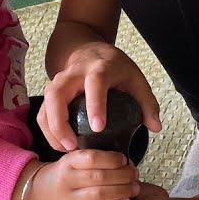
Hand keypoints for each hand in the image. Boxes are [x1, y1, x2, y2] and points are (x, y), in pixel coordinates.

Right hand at [27, 151, 141, 199]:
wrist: (37, 193)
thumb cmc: (63, 175)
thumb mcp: (72, 160)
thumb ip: (93, 159)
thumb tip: (124, 162)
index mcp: (67, 162)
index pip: (93, 158)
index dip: (113, 159)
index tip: (125, 160)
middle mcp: (66, 180)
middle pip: (100, 177)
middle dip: (123, 176)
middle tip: (134, 175)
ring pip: (100, 196)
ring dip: (123, 192)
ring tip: (134, 188)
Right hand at [39, 41, 161, 151]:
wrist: (88, 50)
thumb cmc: (113, 67)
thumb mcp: (135, 78)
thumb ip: (147, 102)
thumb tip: (156, 127)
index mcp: (99, 68)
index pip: (94, 83)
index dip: (95, 104)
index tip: (98, 127)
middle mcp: (74, 73)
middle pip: (58, 93)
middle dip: (60, 121)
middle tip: (72, 145)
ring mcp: (59, 80)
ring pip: (46, 103)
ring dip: (51, 128)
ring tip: (65, 149)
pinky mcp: (51, 92)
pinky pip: (43, 111)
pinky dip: (47, 129)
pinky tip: (59, 146)